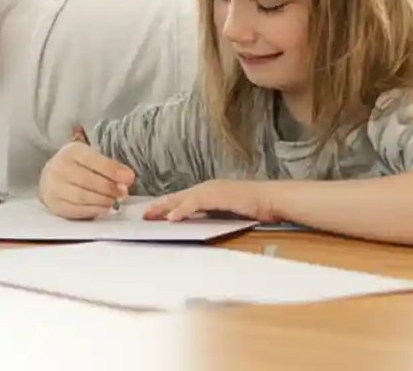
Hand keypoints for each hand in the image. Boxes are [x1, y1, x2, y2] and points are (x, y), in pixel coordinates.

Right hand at [38, 128, 134, 219]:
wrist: (51, 177)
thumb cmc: (78, 167)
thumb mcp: (93, 159)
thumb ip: (110, 167)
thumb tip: (127, 179)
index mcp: (71, 151)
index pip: (94, 160)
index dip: (113, 170)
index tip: (130, 178)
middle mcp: (59, 167)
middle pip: (88, 180)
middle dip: (109, 188)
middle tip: (123, 193)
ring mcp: (54, 187)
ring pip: (82, 196)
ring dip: (103, 200)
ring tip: (114, 201)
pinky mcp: (54, 204)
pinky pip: (76, 210)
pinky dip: (93, 210)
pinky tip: (103, 208)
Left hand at [143, 180, 280, 222]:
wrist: (269, 199)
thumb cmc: (252, 207)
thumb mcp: (226, 212)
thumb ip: (211, 215)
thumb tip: (197, 224)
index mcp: (207, 192)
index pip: (181, 199)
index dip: (166, 206)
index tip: (152, 214)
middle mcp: (205, 188)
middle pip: (176, 197)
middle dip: (159, 206)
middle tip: (143, 215)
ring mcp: (210, 190)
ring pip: (181, 199)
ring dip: (165, 208)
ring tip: (150, 216)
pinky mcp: (216, 195)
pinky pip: (194, 203)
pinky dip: (182, 210)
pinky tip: (172, 218)